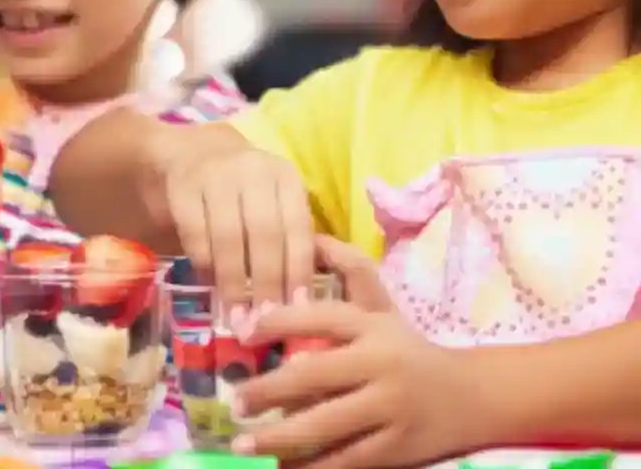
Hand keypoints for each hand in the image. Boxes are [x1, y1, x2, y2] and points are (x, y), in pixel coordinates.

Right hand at [146, 124, 314, 309]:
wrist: (193, 152)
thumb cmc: (244, 191)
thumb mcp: (273, 201)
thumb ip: (286, 239)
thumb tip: (298, 302)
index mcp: (286, 178)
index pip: (298, 229)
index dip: (298, 271)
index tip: (297, 309)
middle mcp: (254, 172)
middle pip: (264, 234)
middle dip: (266, 283)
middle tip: (264, 320)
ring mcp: (216, 176)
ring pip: (229, 236)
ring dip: (233, 281)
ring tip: (236, 314)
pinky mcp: (183, 187)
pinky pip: (196, 233)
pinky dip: (204, 264)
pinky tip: (210, 285)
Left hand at [231, 240, 482, 467]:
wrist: (472, 395)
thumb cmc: (405, 350)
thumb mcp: (379, 313)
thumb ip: (341, 289)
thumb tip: (297, 258)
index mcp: (372, 325)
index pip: (321, 316)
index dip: (278, 321)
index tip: (242, 332)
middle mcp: (380, 362)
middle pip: (316, 374)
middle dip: (268, 389)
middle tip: (234, 401)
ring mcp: (391, 406)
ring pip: (327, 423)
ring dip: (279, 436)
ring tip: (243, 444)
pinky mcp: (398, 446)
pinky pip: (347, 460)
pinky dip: (312, 467)